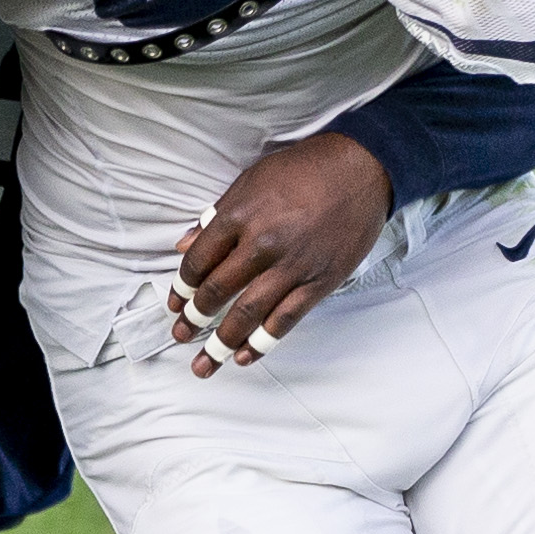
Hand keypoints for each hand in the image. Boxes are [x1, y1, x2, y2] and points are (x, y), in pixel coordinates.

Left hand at [166, 133, 390, 377]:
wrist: (359, 170)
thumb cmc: (303, 170)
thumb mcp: (250, 181)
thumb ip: (217, 216)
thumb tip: (185, 245)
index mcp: (240, 216)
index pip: (199, 262)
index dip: (182, 287)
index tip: (175, 303)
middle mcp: (262, 244)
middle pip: (218, 291)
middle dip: (194, 318)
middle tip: (180, 334)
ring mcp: (292, 266)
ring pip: (248, 313)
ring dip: (221, 342)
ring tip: (205, 362)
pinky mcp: (319, 282)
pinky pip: (285, 320)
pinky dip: (262, 342)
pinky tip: (244, 356)